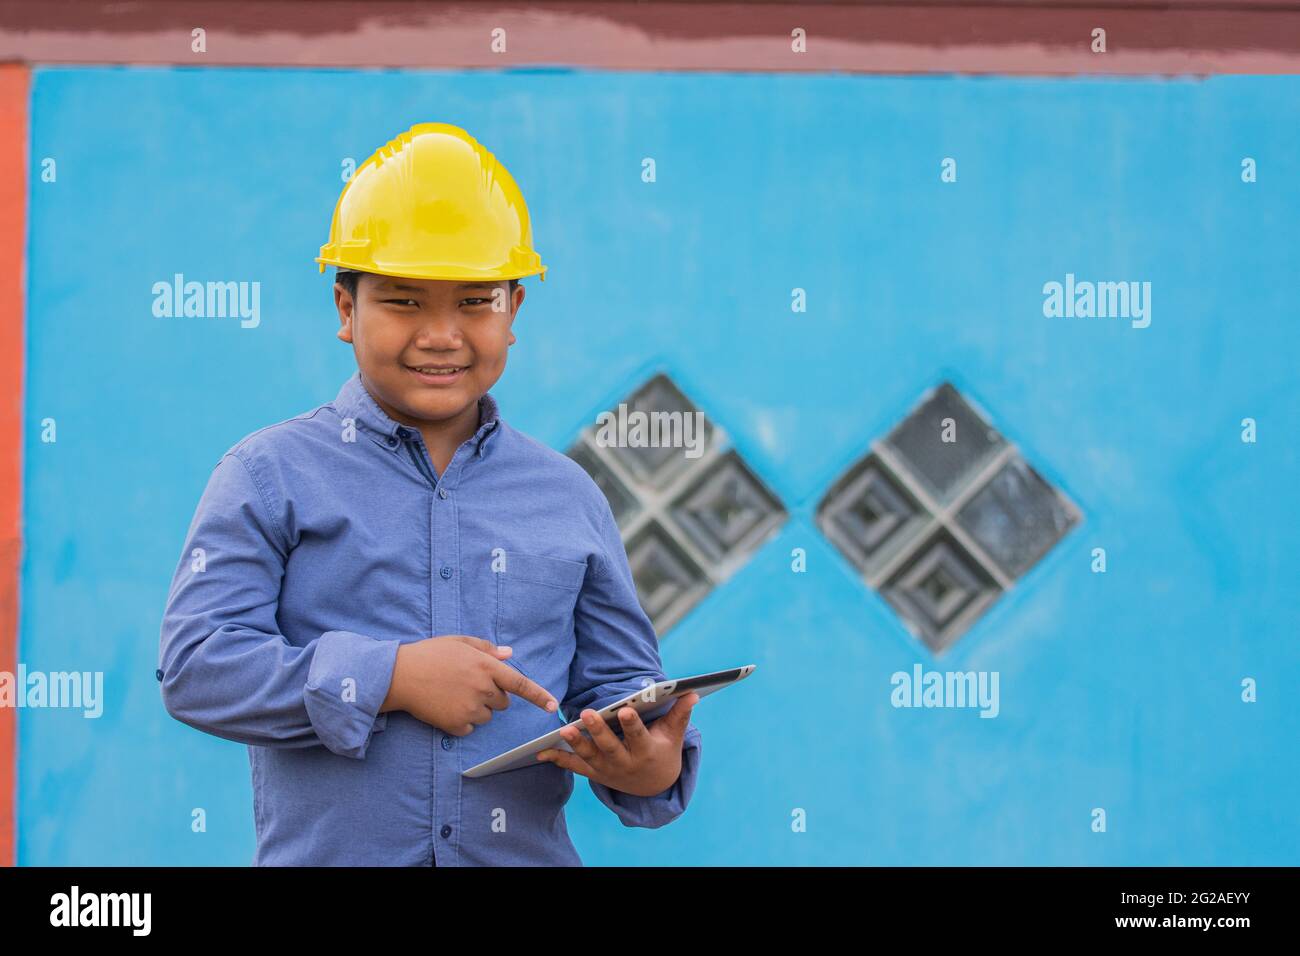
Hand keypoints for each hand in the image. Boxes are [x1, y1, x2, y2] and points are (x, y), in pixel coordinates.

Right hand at [380, 635, 557, 735]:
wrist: (399, 675)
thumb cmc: (430, 654)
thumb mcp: (460, 642)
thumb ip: (487, 649)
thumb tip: (509, 654)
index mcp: (486, 666)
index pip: (520, 683)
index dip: (538, 695)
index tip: (553, 706)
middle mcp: (483, 689)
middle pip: (503, 702)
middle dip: (492, 695)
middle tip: (466, 684)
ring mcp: (471, 708)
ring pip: (487, 716)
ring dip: (477, 709)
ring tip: (453, 694)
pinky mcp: (457, 725)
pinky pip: (470, 727)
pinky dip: (462, 721)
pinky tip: (445, 706)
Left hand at [535, 692, 699, 796]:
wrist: (654, 786)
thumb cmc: (664, 751)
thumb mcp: (674, 736)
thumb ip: (680, 714)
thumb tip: (691, 692)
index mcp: (646, 753)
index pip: (638, 737)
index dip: (631, 724)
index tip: (624, 709)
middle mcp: (625, 765)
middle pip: (610, 748)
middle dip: (598, 732)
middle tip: (587, 714)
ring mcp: (608, 771)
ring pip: (590, 758)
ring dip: (575, 744)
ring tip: (564, 729)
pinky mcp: (595, 773)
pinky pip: (575, 767)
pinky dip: (558, 759)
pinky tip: (542, 752)